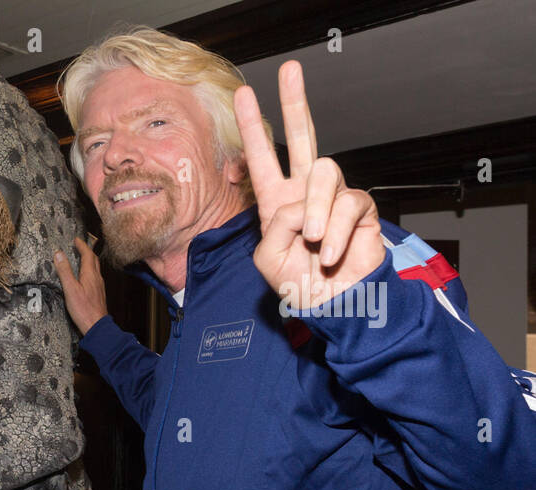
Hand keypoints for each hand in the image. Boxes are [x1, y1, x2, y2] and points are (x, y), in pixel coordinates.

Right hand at [53, 237, 107, 334]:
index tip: (76, 239)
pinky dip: (90, 271)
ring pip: (96, 268)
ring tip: (82, 258)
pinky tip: (85, 277)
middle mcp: (97, 278)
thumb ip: (64, 271)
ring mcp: (99, 286)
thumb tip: (59, 254)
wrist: (96, 326)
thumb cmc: (83, 309)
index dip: (82, 245)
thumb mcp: (70, 289)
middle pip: (94, 260)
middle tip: (79, 246)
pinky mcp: (98, 294)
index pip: (87, 254)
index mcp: (90, 274)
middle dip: (87, 250)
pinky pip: (95, 277)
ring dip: (89, 260)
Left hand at [233, 61, 384, 310]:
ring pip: (323, 174)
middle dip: (294, 103)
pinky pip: (348, 203)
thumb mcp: (268, 257)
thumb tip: (304, 206)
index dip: (253, 127)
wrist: (333, 305)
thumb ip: (276, 226)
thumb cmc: (298, 283)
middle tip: (289, 70)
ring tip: (314, 242)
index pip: (263, 158)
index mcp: (277, 202)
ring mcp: (334, 197)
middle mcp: (305, 193)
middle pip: (302, 138)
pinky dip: (337, 232)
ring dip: (316, 211)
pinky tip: (331, 252)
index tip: (244, 94)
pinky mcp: (361, 208)